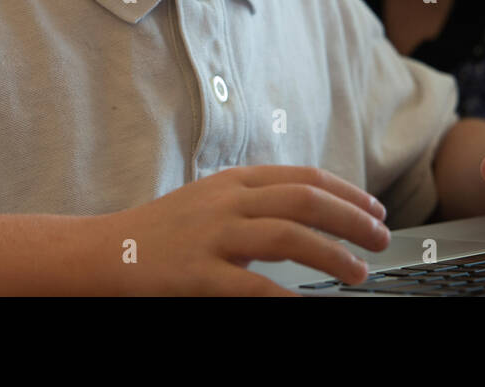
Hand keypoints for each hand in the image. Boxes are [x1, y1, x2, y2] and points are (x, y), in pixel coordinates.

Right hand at [96, 166, 390, 295]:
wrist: (102, 253)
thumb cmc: (162, 233)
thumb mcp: (210, 203)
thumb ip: (254, 204)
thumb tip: (310, 214)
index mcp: (234, 181)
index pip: (304, 177)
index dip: (347, 192)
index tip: (375, 209)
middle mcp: (227, 201)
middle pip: (306, 200)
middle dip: (352, 219)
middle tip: (381, 238)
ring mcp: (212, 235)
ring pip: (289, 235)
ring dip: (333, 255)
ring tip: (359, 273)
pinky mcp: (197, 273)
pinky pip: (253, 286)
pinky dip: (288, 298)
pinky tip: (310, 306)